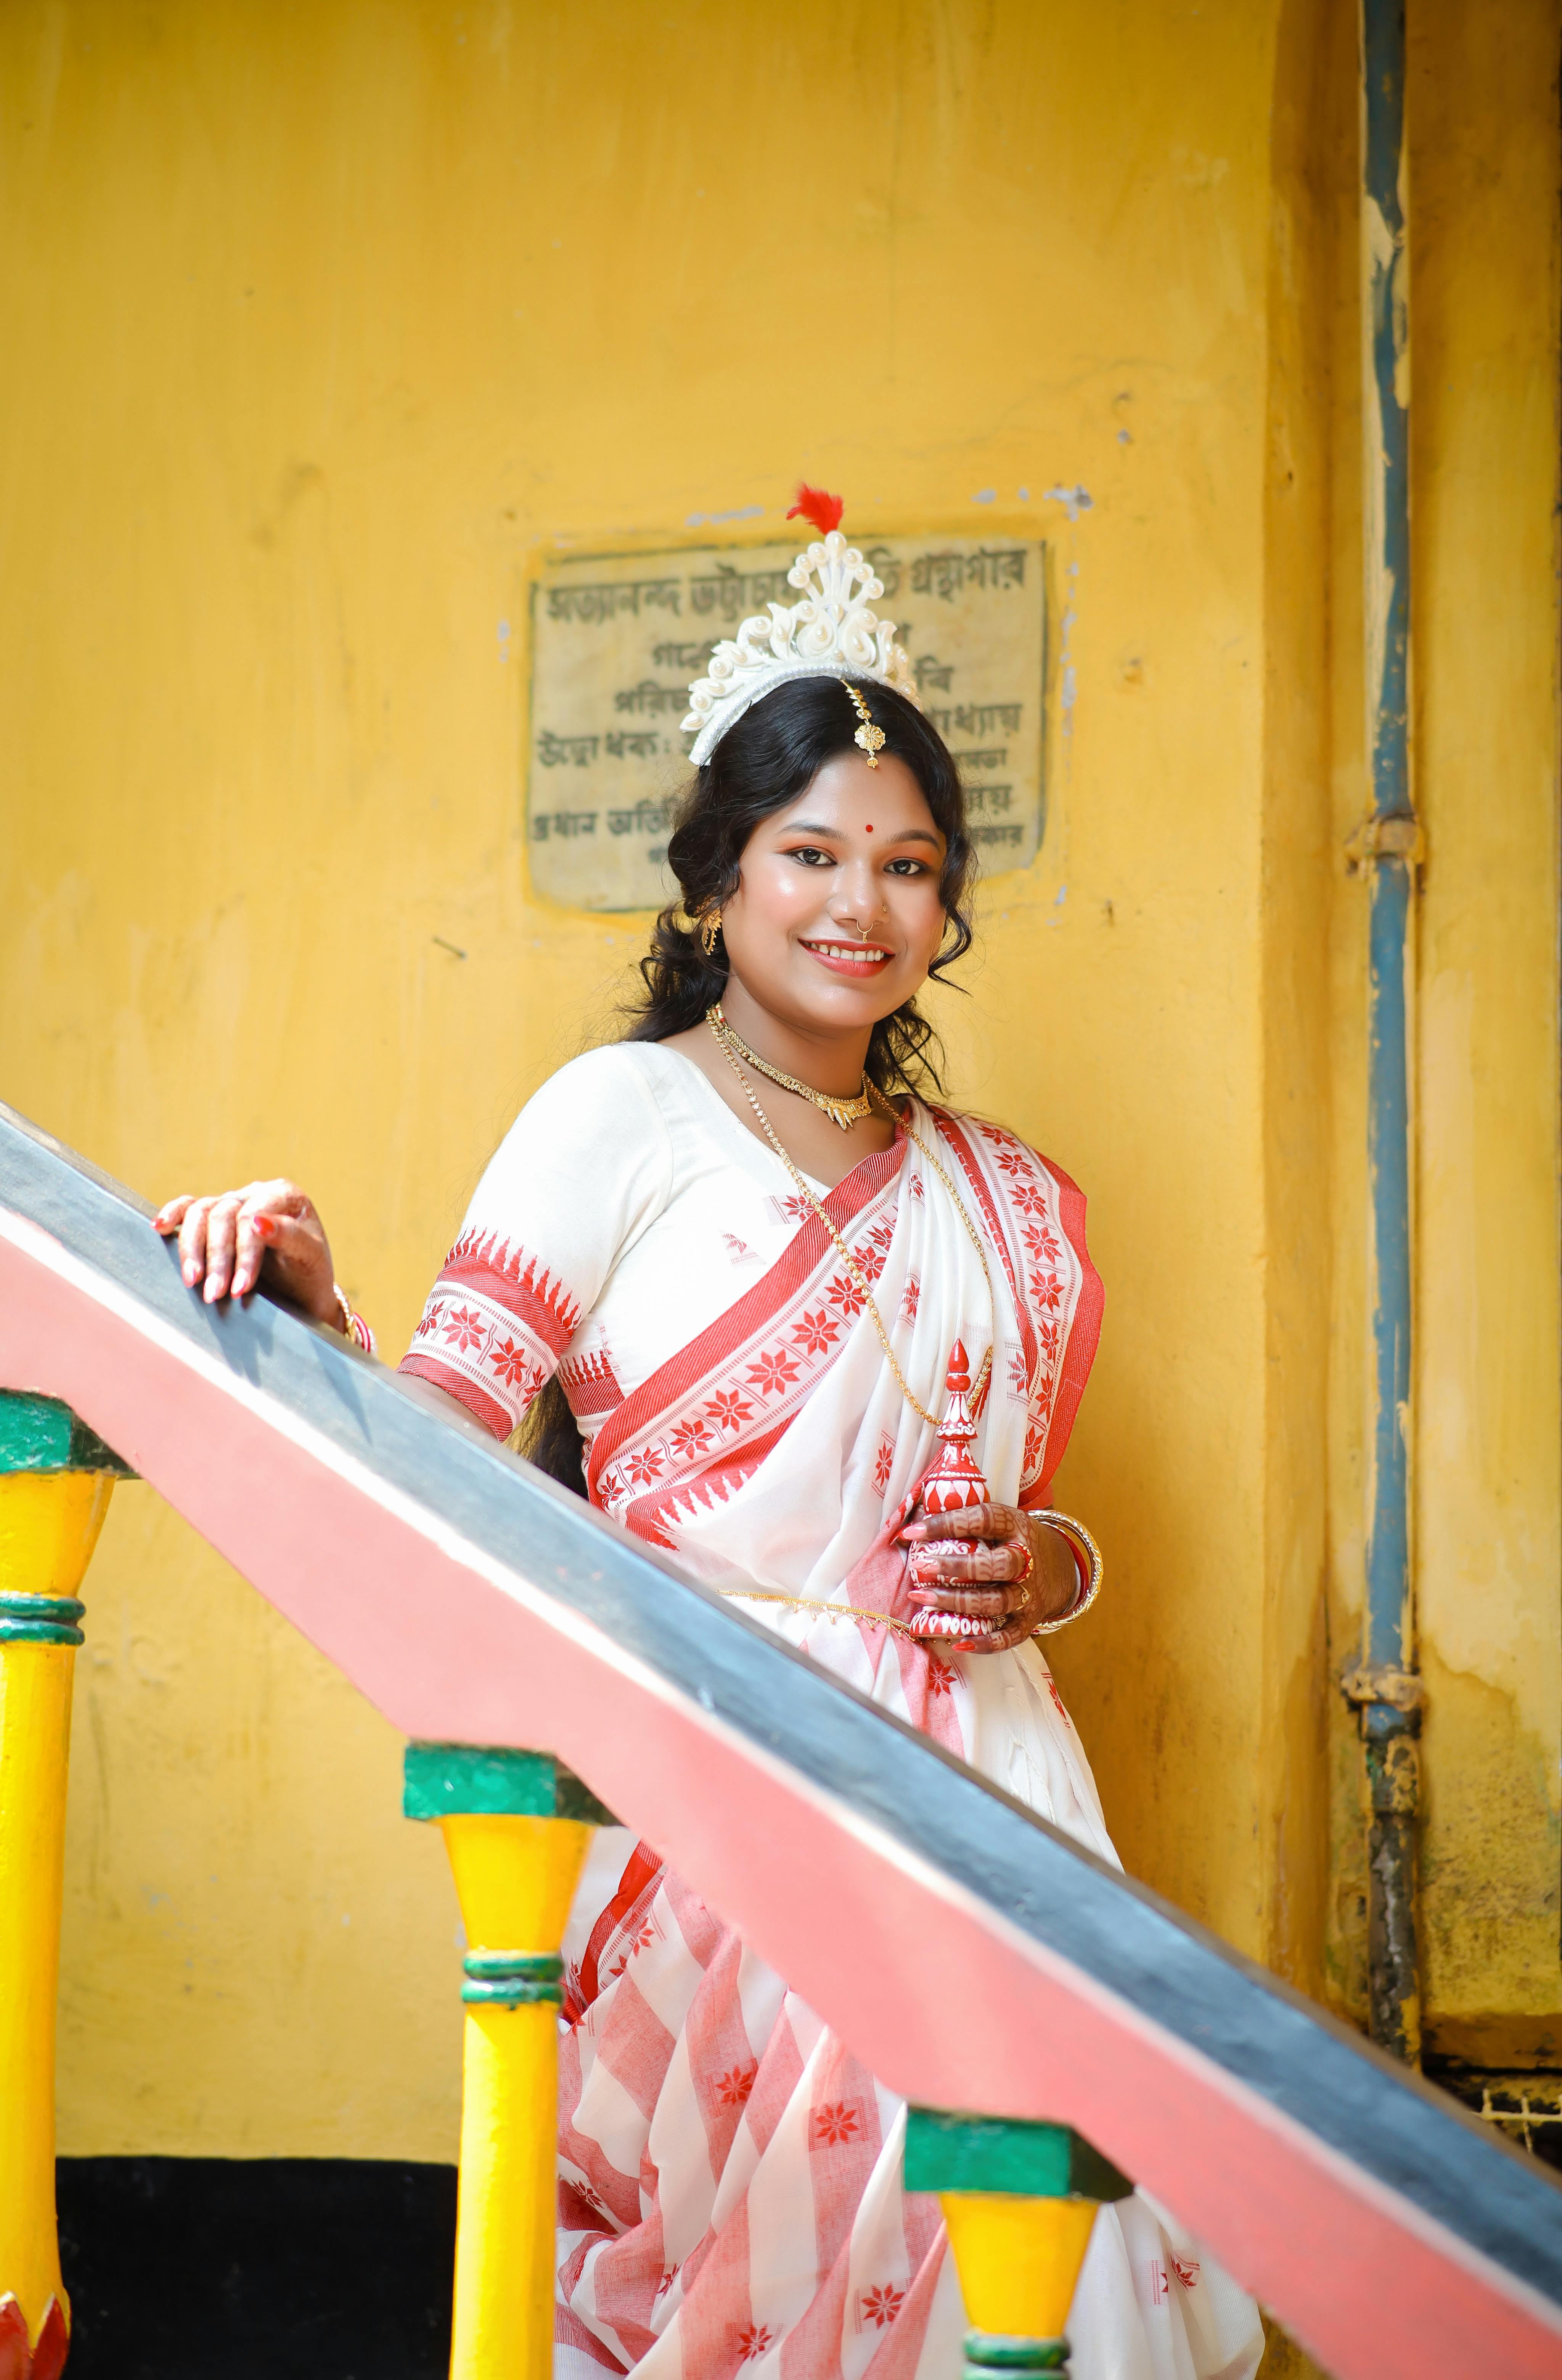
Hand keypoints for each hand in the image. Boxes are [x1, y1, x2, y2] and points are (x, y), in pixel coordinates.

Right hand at [152, 1179, 339, 1328]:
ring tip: (192, 1281)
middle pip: (223, 1216)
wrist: (302, 1292)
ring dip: (192, 1249)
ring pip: (201, 1213)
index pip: (252, 1217)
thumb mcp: (311, 1258)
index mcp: (284, 1195)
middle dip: (217, 1259)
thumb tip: (258, 1221)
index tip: (240, 1288)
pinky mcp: (214, 1218)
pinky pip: (188, 1209)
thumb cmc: (309, 1274)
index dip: (244, 1253)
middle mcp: (255, 1193)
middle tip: (214, 1295)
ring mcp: (232, 1203)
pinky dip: (174, 1215)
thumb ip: (291, 1237)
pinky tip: (160, 1228)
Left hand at [897, 1502, 1078, 1653]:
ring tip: (921, 1599)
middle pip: (995, 1565)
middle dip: (956, 1567)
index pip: (983, 1520)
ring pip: (995, 1601)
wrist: (1059, 1567)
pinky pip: (1009, 1637)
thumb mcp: (997, 1520)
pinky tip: (958, 1643)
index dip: (947, 1524)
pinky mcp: (1029, 1621)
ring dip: (957, 1602)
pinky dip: (985, 1643)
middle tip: (921, 1567)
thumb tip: (909, 1527)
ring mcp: (1029, 1593)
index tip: (912, 1532)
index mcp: (1015, 1526)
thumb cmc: (1010, 1540)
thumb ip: (961, 1520)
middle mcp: (1026, 1560)